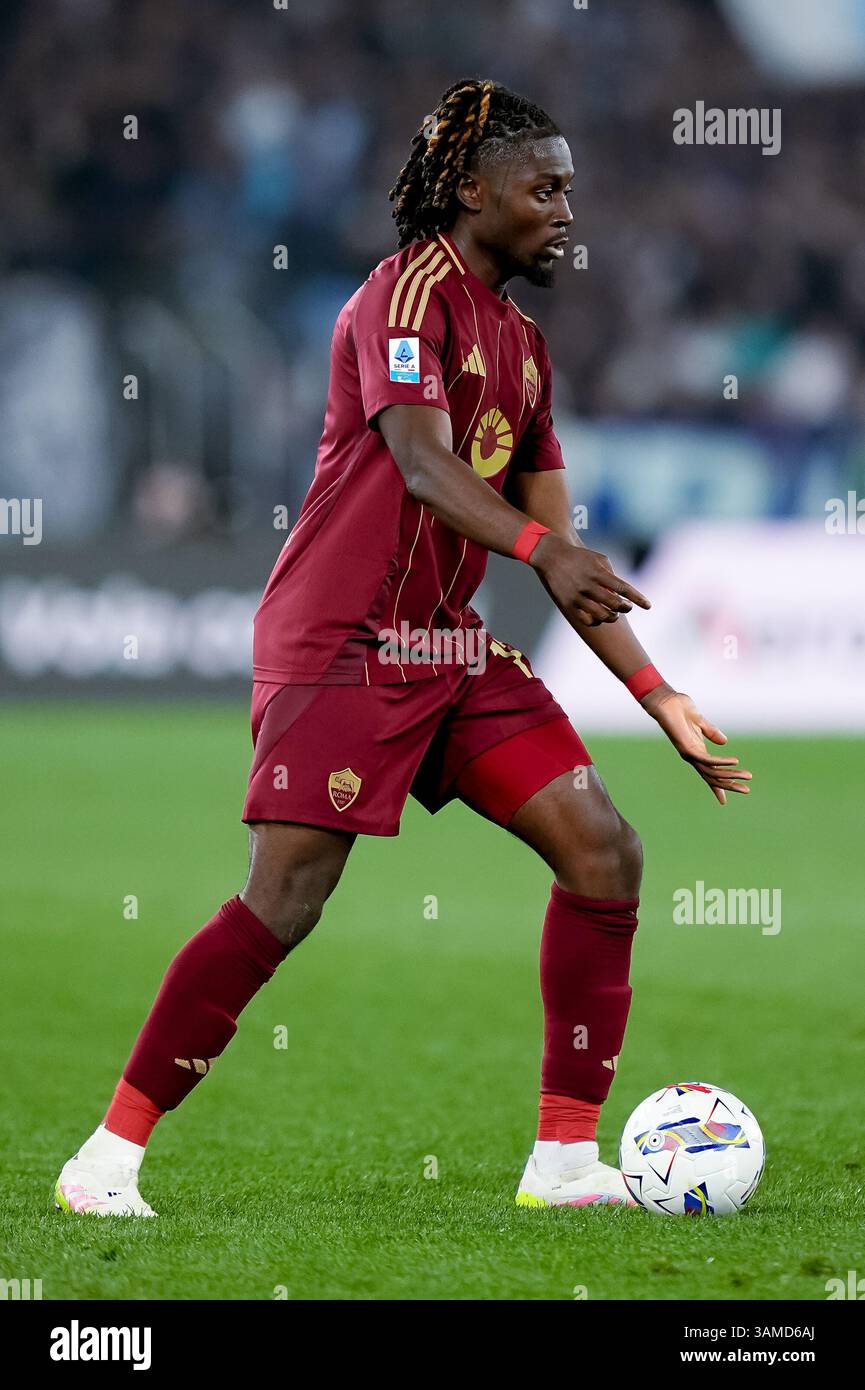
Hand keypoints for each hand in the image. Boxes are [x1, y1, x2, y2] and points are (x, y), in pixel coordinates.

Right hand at [530, 534, 650, 627]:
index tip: (648, 606)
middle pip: (614, 603)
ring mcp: (577, 595)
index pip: (623, 588)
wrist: (551, 555)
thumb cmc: (579, 556)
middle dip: (625, 608)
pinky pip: (585, 619)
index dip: (637, 598)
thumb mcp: (598, 558)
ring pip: (601, 615)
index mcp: (598, 572)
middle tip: (627, 607)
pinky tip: (598, 617)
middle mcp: (588, 585)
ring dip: (612, 617)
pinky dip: (595, 621)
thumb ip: (611, 574)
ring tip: (614, 614)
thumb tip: (620, 592)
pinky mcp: (568, 603)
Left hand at [640, 685, 752, 805]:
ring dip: (730, 775)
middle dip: (729, 785)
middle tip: (747, 790)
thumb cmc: (679, 708)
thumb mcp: (700, 721)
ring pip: (712, 771)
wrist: (666, 700)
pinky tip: (735, 762)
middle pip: (712, 777)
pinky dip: (721, 762)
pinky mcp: (687, 748)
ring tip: (748, 775)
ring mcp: (689, 753)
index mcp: (696, 751)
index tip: (723, 801)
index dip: (717, 787)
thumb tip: (724, 742)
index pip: (709, 772)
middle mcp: (692, 756)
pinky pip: (707, 759)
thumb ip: (711, 732)